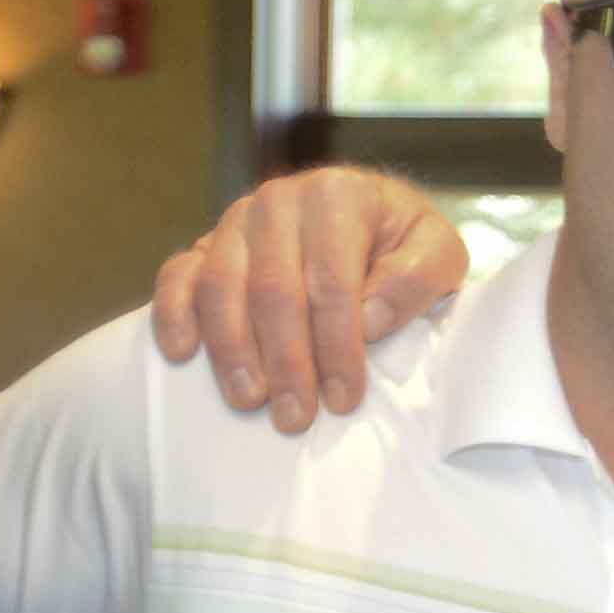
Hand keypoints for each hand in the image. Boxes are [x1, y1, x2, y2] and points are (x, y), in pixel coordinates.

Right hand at [150, 166, 469, 434]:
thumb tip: (371, 320)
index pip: (333, 281)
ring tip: (249, 400)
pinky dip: (174, 313)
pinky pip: (176, 275)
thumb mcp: (439, 252)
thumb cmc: (403, 248)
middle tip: (295, 417)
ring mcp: (236, 220)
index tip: (345, 400)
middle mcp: (280, 200)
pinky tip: (183, 353)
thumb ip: (417, 278)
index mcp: (339, 194)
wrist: (368, 221)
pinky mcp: (206, 243)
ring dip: (232, 349)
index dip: (338, 346)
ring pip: (221, 286)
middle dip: (286, 361)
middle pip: (273, 289)